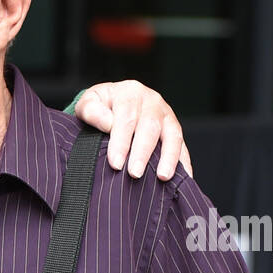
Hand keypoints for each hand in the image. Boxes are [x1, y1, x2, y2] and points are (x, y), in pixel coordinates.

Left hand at [73, 80, 191, 181]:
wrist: (112, 103)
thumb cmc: (99, 108)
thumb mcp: (88, 104)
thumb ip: (91, 111)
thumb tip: (107, 123)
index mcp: (130, 93)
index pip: (127, 118)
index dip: (121, 142)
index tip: (115, 163)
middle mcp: (152, 101)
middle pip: (150, 127)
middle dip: (142, 153)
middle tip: (134, 174)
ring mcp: (166, 115)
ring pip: (172, 135)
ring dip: (168, 157)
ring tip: (162, 177)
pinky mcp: (174, 129)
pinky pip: (182, 146)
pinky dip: (184, 162)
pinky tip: (184, 178)